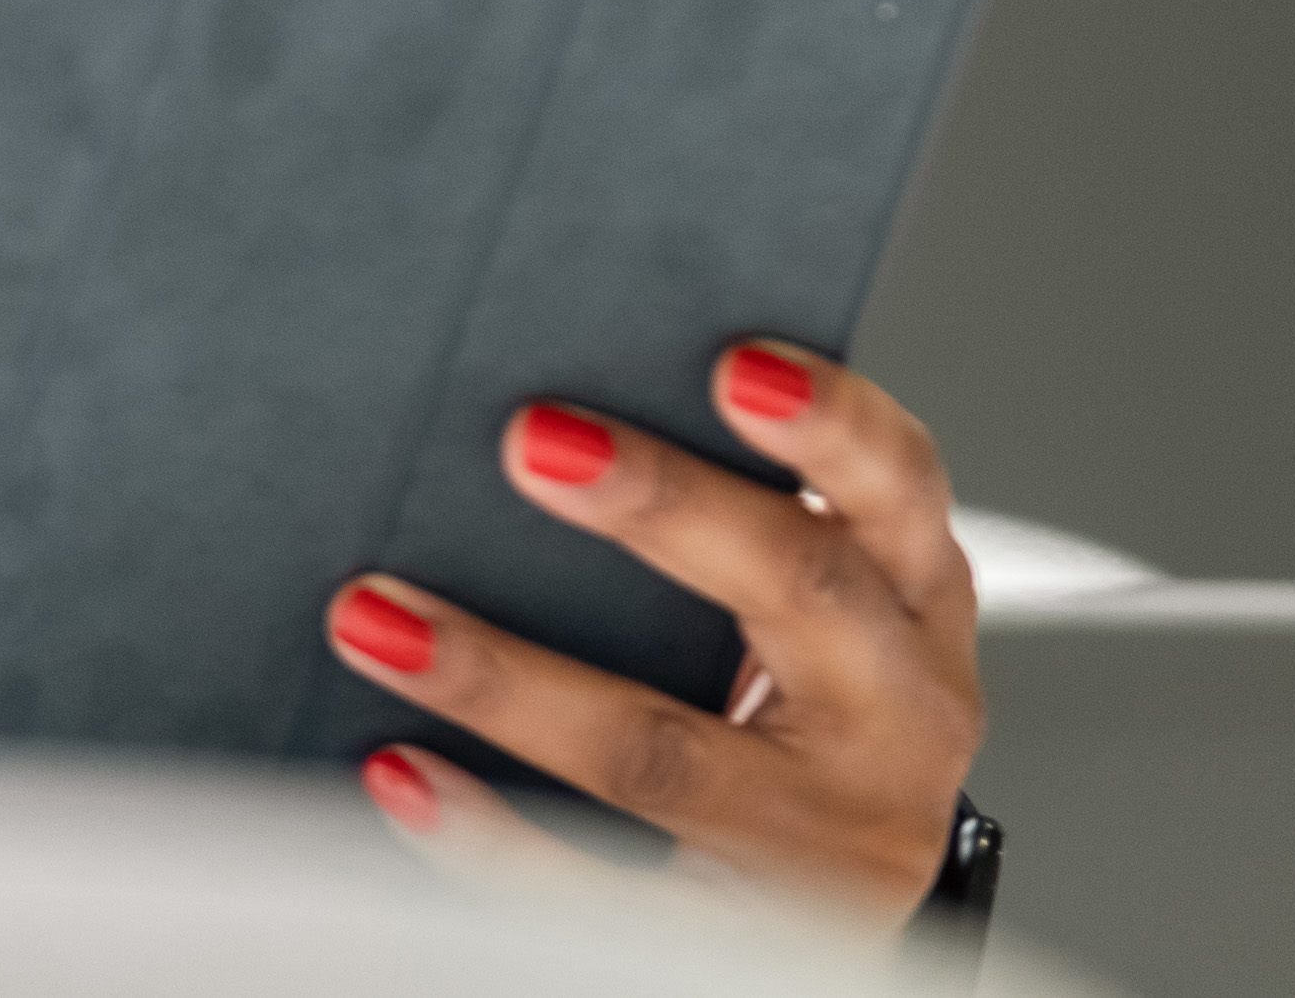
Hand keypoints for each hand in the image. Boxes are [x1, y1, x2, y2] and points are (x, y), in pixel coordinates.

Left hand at [325, 338, 984, 928]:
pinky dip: (491, 831)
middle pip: (798, 590)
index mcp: (916, 597)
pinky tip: (401, 769)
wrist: (838, 913)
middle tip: (530, 440)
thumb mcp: (821, 614)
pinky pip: (603, 889)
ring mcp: (833, 839)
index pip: (897, 484)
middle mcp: (899, 712)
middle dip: (665, 509)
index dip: (829, 421)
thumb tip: (538, 414)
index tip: (734, 361)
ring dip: (509, 680)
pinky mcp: (750, 933)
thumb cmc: (809, 714)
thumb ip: (732, 518)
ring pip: (667, 752)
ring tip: (378, 614)